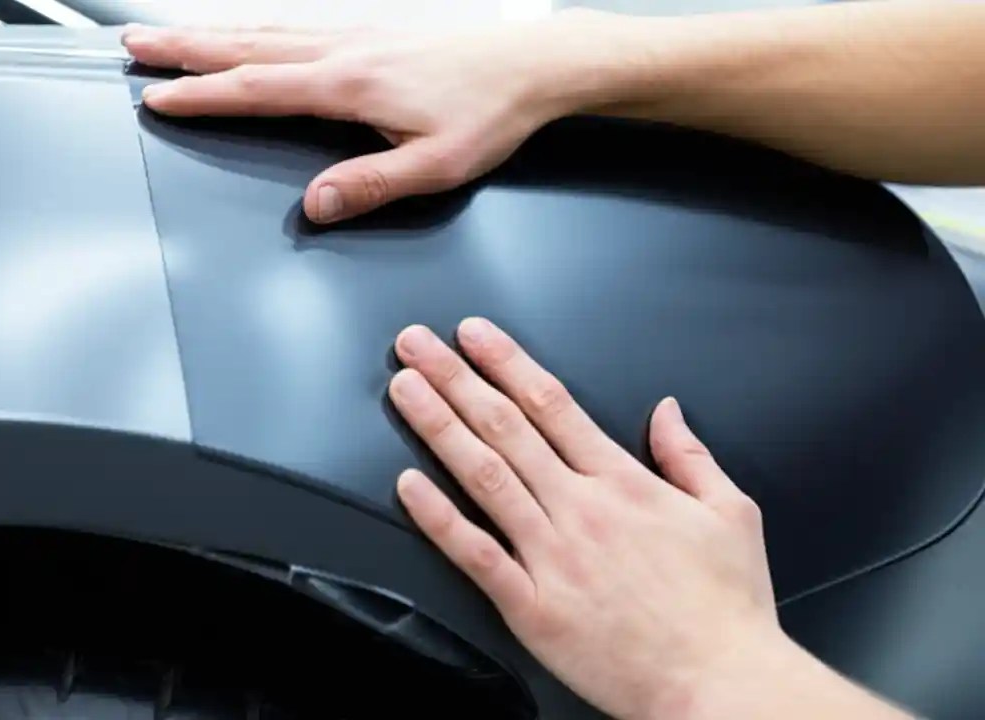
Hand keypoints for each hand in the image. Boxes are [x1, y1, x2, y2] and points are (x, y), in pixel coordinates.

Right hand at [121, 14, 625, 222]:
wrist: (533, 65)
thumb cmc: (489, 116)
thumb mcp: (435, 168)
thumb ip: (370, 185)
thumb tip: (313, 205)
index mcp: (347, 86)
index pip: (256, 90)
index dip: (203, 95)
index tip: (158, 97)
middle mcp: (342, 51)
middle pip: (246, 47)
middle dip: (185, 48)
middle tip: (135, 44)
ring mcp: (354, 34)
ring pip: (266, 29)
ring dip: (212, 31)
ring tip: (171, 32)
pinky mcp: (371, 31)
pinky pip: (295, 23)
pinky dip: (255, 25)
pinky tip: (248, 30)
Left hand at [387, 317, 782, 719]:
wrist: (721, 684)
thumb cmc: (726, 609)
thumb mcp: (731, 513)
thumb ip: (690, 455)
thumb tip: (667, 409)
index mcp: (623, 483)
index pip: (552, 404)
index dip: (506, 363)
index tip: (473, 334)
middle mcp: (581, 509)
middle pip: (505, 427)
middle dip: (455, 379)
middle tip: (416, 345)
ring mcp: (553, 556)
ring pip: (484, 475)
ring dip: (439, 427)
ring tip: (406, 390)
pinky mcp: (532, 606)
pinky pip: (476, 553)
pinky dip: (439, 518)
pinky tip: (409, 486)